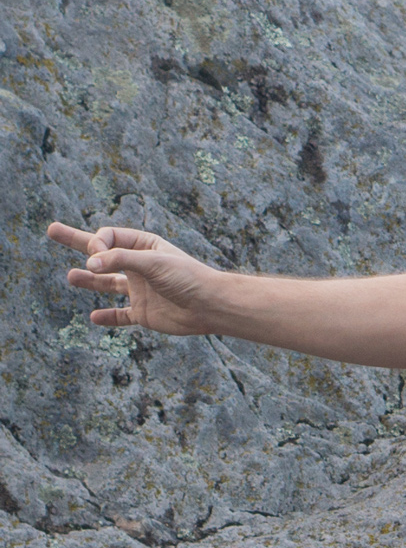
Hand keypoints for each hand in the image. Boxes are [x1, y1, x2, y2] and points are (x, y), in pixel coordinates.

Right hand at [47, 222, 223, 334]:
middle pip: (101, 253)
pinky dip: (108, 317)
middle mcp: (139, 267)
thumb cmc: (187, 278)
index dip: (95, 243)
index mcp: (144, 247)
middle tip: (52, 230)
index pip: (108, 237)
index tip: (95, 255)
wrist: (211, 307)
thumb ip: (119, 259)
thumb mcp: (153, 262)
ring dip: (89, 280)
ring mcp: (140, 290)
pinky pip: (121, 315)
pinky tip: (94, 318)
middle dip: (77, 242)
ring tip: (71, 277)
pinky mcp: (143, 313)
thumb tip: (89, 264)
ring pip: (107, 284)